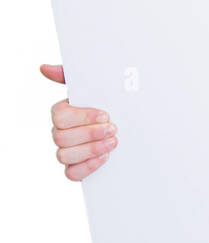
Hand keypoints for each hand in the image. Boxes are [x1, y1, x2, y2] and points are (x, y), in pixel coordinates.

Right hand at [40, 63, 117, 179]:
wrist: (131, 127)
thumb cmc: (108, 104)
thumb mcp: (94, 87)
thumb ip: (69, 75)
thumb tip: (45, 68)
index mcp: (62, 113)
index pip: (59, 116)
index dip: (82, 117)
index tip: (105, 115)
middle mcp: (60, 133)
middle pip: (61, 137)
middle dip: (89, 133)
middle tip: (113, 129)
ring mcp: (66, 152)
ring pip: (63, 155)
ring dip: (90, 149)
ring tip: (113, 143)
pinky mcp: (76, 169)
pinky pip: (71, 174)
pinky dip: (87, 167)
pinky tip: (105, 157)